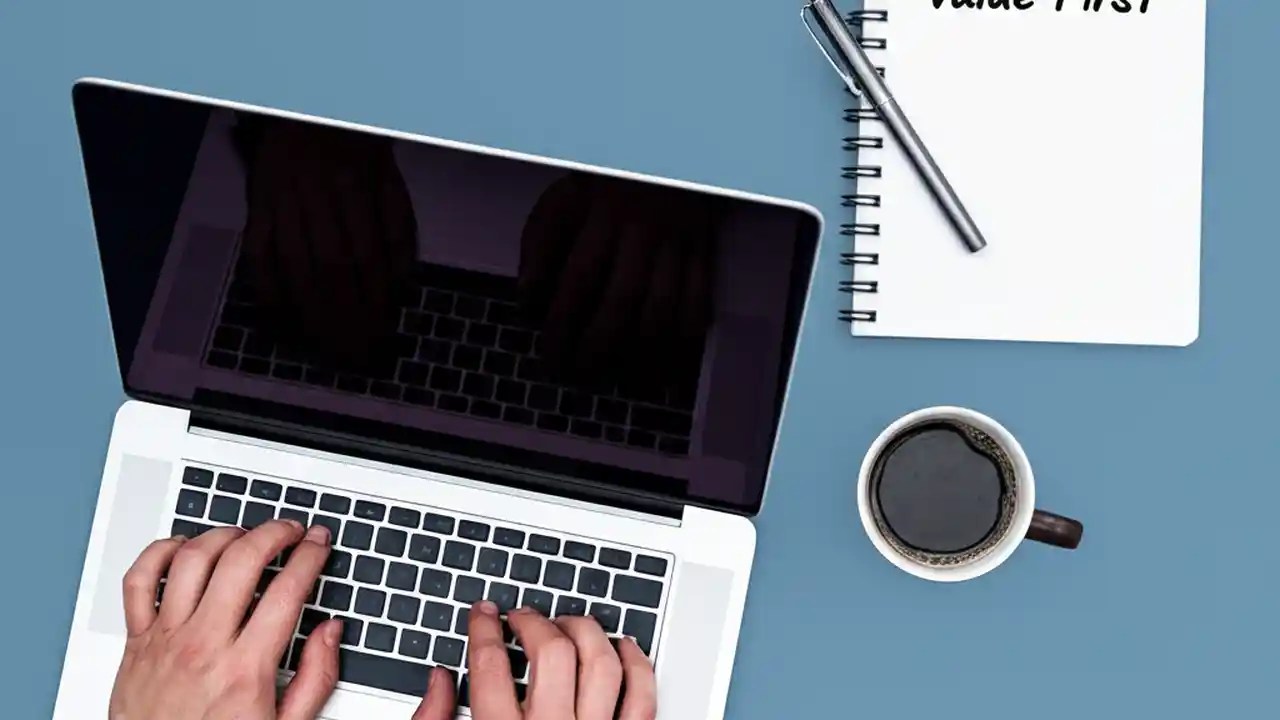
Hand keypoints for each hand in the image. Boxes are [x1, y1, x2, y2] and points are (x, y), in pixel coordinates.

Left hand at [108, 520, 451, 719]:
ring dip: (224, 535)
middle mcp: (203, 646)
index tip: (319, 544)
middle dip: (274, 533)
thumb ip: (316, 677)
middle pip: (241, 560)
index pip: (287, 590)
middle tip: (290, 531)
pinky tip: (185, 549)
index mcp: (245, 669)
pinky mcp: (136, 642)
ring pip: (191, 559)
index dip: (311, 556)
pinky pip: (139, 581)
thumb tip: (330, 631)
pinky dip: (161, 553)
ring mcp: (165, 639)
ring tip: (245, 535)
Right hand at [235, 115, 418, 373]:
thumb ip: (397, 228)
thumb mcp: (389, 176)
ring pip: (297, 267)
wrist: (305, 107)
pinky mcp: (257, 205)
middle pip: (332, 268)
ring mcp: (282, 200)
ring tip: (330, 349)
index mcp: (355, 184)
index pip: (369, 255)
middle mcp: (316, 194)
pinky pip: (258, 256)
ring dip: (314, 314)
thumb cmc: (355, 146)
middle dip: (347, 317)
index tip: (385, 334)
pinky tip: (283, 323)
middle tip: (359, 356)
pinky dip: (269, 292)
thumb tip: (402, 286)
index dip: (376, 299)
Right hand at [458, 601, 656, 719]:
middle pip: (552, 654)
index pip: (491, 667)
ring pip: (601, 664)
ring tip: (568, 626)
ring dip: (584, 632)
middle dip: (535, 622)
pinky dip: (636, 662)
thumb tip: (440, 680)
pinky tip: (621, 646)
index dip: (484, 628)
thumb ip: (437, 719)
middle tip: (523, 616)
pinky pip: (641, 695)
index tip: (485, 613)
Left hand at [517, 172, 721, 390]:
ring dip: (643, 355)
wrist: (665, 154)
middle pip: (623, 300)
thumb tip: (527, 302)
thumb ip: (538, 248)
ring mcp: (678, 243)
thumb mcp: (560, 202)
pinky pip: (699, 304)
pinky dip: (685, 342)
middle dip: (598, 348)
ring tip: (625, 385)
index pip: (578, 280)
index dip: (562, 325)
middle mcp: (644, 230)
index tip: (549, 357)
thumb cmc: (601, 187)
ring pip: (665, 308)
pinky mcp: (704, 253)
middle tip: (578, 377)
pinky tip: (669, 370)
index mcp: (601, 215)